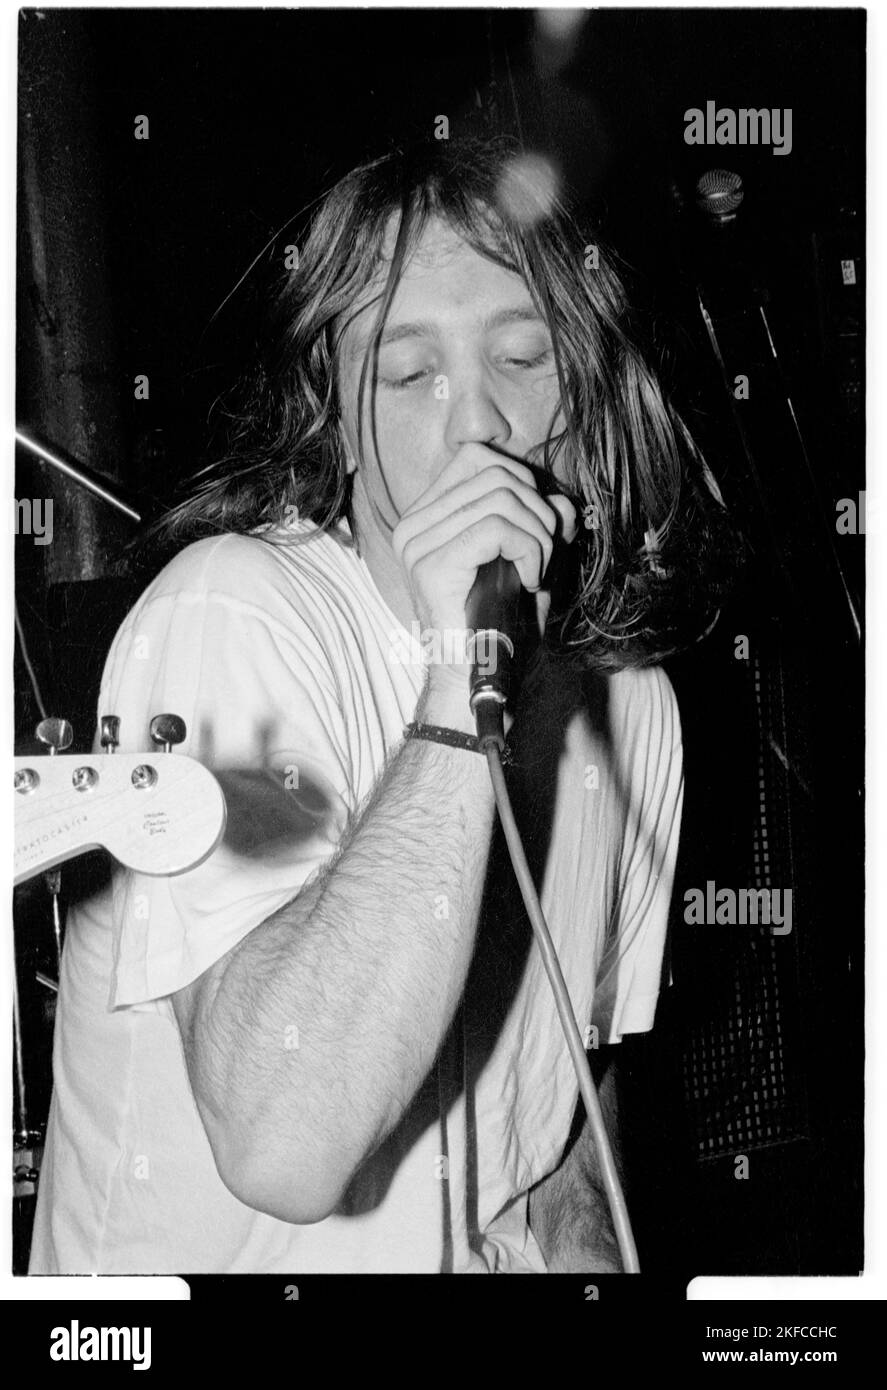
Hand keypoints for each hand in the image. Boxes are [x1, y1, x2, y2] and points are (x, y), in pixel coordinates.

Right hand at [392, 443, 576, 656]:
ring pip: (502, 497)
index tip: (536, 530)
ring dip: (538, 536)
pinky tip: (530, 582)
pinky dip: (530, 551)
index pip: (477, 458)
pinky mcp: (433, 566)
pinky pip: (499, 528)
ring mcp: (418, 545)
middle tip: (543, 559)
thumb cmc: (499, 631)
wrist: (476, 685)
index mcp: (426, 518)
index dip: (522, 483)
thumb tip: (561, 500)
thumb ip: (542, 527)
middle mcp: (413, 525)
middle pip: (495, 472)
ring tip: (536, 574)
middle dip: (537, 511)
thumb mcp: (528, 565)